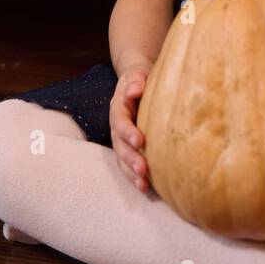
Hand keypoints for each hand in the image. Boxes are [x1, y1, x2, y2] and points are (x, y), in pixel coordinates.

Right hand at [109, 62, 152, 193]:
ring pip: (122, 158)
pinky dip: (135, 177)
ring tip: (143, 186)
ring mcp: (121, 138)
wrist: (138, 82)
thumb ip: (136, 80)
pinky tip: (147, 189)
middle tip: (143, 170)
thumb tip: (134, 89)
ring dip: (131, 173)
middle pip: (119, 144)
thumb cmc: (141, 77)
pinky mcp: (129, 147)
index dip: (128, 131)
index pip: (120, 120)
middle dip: (130, 158)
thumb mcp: (138, 74)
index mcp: (118, 107)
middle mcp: (117, 125)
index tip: (140, 140)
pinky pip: (128, 164)